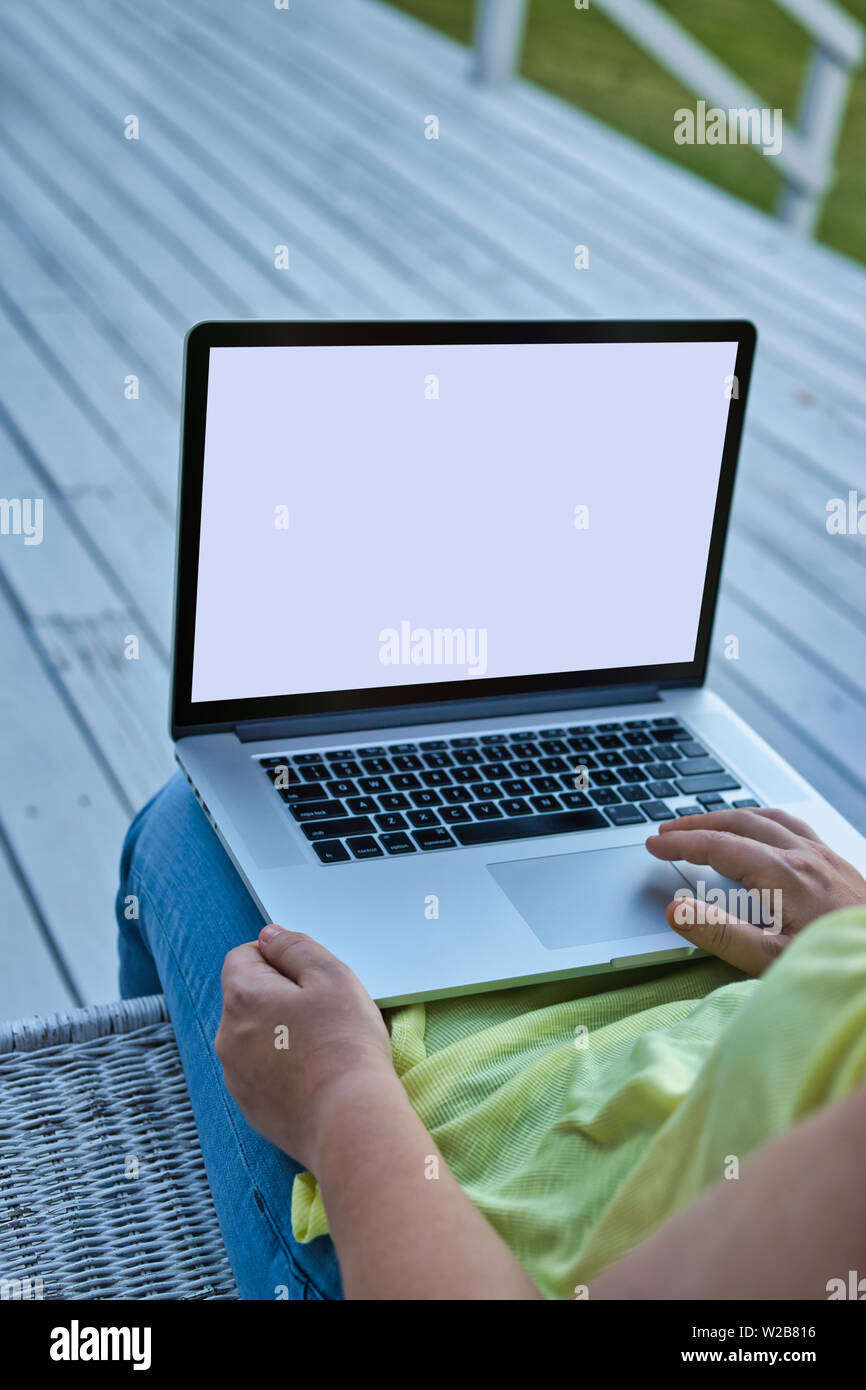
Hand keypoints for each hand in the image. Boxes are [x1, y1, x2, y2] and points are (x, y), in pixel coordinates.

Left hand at [215, 927, 397, 1170]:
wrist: (349, 1120)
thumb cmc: (344, 1044)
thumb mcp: (331, 975)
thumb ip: (295, 947)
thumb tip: (270, 936)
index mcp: (243, 997)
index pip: (243, 956)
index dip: (278, 957)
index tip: (311, 976)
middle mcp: (227, 1036)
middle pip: (248, 997)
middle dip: (280, 996)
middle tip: (324, 1011)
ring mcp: (236, 1076)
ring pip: (254, 1036)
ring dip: (279, 1033)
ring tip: (322, 1047)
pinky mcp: (250, 1107)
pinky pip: (261, 1072)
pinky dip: (282, 1068)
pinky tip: (314, 1076)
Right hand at [646, 807, 865, 975]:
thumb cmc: (834, 965)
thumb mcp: (770, 960)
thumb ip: (719, 934)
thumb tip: (675, 910)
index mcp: (783, 875)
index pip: (719, 846)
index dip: (682, 843)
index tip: (655, 844)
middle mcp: (804, 856)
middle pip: (741, 822)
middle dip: (699, 823)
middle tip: (668, 831)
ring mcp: (825, 857)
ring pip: (769, 819)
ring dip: (731, 817)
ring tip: (707, 824)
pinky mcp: (839, 865)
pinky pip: (794, 826)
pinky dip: (764, 821)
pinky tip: (762, 831)